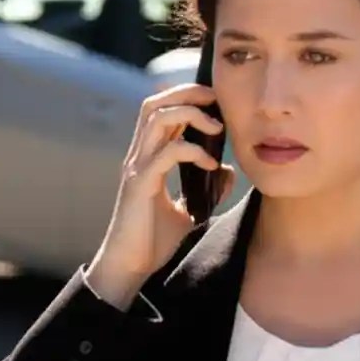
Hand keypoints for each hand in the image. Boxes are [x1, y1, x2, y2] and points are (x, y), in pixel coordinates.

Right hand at [84, 84, 234, 308]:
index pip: (160, 111)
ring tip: (216, 127)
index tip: (215, 100)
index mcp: (148, 158)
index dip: (185, 97)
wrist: (130, 267)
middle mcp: (139, 156)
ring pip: (156, 119)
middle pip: (154, 104)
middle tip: (215, 99)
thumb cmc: (153, 241)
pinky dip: (192, 151)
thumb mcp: (188, 211)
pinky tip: (210, 164)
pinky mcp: (140, 185)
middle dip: (186, 93)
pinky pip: (166, 154)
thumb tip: (229, 173)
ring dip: (190, 114)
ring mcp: (137, 168)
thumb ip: (207, 190)